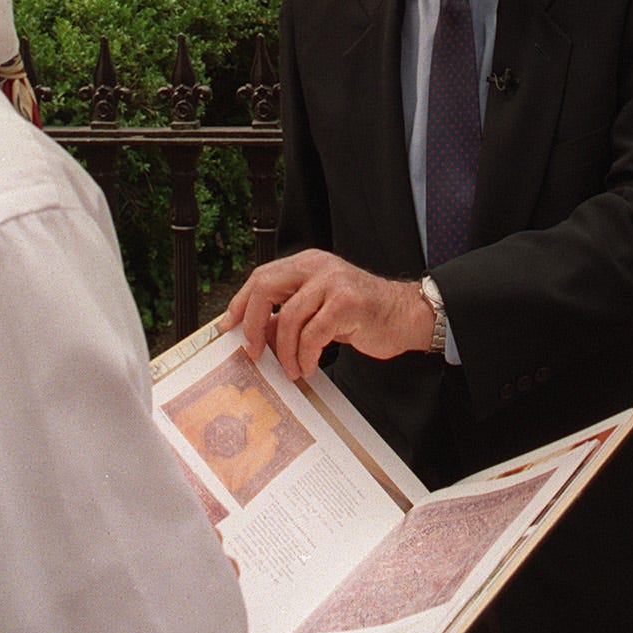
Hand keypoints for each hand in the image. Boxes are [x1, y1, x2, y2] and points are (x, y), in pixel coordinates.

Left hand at [219, 249, 434, 380]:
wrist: (405, 315)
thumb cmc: (362, 314)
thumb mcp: (320, 309)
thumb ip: (290, 316)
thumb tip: (257, 335)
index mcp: (308, 263)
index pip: (262, 277)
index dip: (240, 303)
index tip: (227, 327)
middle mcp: (318, 266)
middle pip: (266, 287)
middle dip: (254, 324)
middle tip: (254, 351)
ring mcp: (333, 281)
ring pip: (289, 317)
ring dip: (285, 351)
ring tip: (292, 369)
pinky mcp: (346, 302)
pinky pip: (312, 334)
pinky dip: (306, 356)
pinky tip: (309, 366)